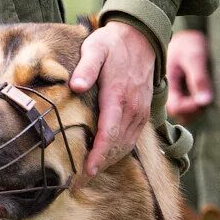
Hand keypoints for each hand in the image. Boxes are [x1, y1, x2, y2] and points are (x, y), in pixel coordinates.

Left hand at [70, 21, 153, 187]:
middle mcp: (132, 108)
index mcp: (118, 96)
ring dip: (109, 161)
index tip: (86, 172)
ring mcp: (140, 111)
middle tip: (79, 182)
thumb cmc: (112, 43)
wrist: (140, 37)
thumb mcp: (95, 48)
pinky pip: (132, 138)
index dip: (98, 155)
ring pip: (126, 145)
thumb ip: (86, 67)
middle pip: (117, 145)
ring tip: (89, 174)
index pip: (108, 133)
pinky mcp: (143, 112)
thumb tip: (76, 86)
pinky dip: (119, 151)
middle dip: (100, 165)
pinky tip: (105, 157)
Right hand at [166, 30, 212, 121]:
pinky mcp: (183, 92)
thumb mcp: (194, 57)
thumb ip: (199, 79)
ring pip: (186, 112)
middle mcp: (169, 91)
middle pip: (180, 113)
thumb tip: (205, 102)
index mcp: (166, 83)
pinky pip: (190, 105)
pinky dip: (199, 102)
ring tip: (206, 90)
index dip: (190, 107)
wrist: (188, 35)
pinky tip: (205, 89)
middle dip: (196, 109)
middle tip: (207, 94)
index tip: (204, 97)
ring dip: (199, 106)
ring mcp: (176, 93)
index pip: (176, 108)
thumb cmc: (189, 43)